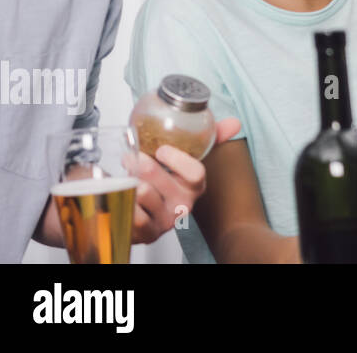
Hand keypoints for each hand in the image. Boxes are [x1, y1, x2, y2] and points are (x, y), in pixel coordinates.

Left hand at [130, 117, 240, 243]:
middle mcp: (183, 206)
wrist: (141, 213)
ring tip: (125, 175)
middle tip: (132, 156)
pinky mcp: (145, 234)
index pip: (196, 173)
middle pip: (163, 183)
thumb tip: (235, 123)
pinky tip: (120, 193)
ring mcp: (165, 221)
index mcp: (195, 187)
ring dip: (128, 181)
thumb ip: (211, 138)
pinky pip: (131, 215)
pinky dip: (121, 199)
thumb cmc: (163, 183)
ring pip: (143, 195)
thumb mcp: (185, 160)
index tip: (162, 149)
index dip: (178, 160)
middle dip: (144, 166)